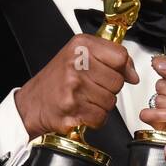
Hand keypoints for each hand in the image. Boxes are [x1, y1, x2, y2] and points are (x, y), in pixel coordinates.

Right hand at [15, 34, 138, 136]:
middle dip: (109, 89)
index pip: (120, 56)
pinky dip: (95, 119)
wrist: (32, 103)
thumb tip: (133, 73)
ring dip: (101, 105)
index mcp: (81, 46)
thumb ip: (110, 59)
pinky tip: (83, 111)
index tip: (118, 73)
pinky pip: (101, 116)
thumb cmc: (56, 81)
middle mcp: (76, 63)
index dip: (123, 69)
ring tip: (85, 99)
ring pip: (111, 101)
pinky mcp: (73, 107)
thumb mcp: (81, 57)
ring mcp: (74, 85)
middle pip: (117, 81)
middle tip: (92, 88)